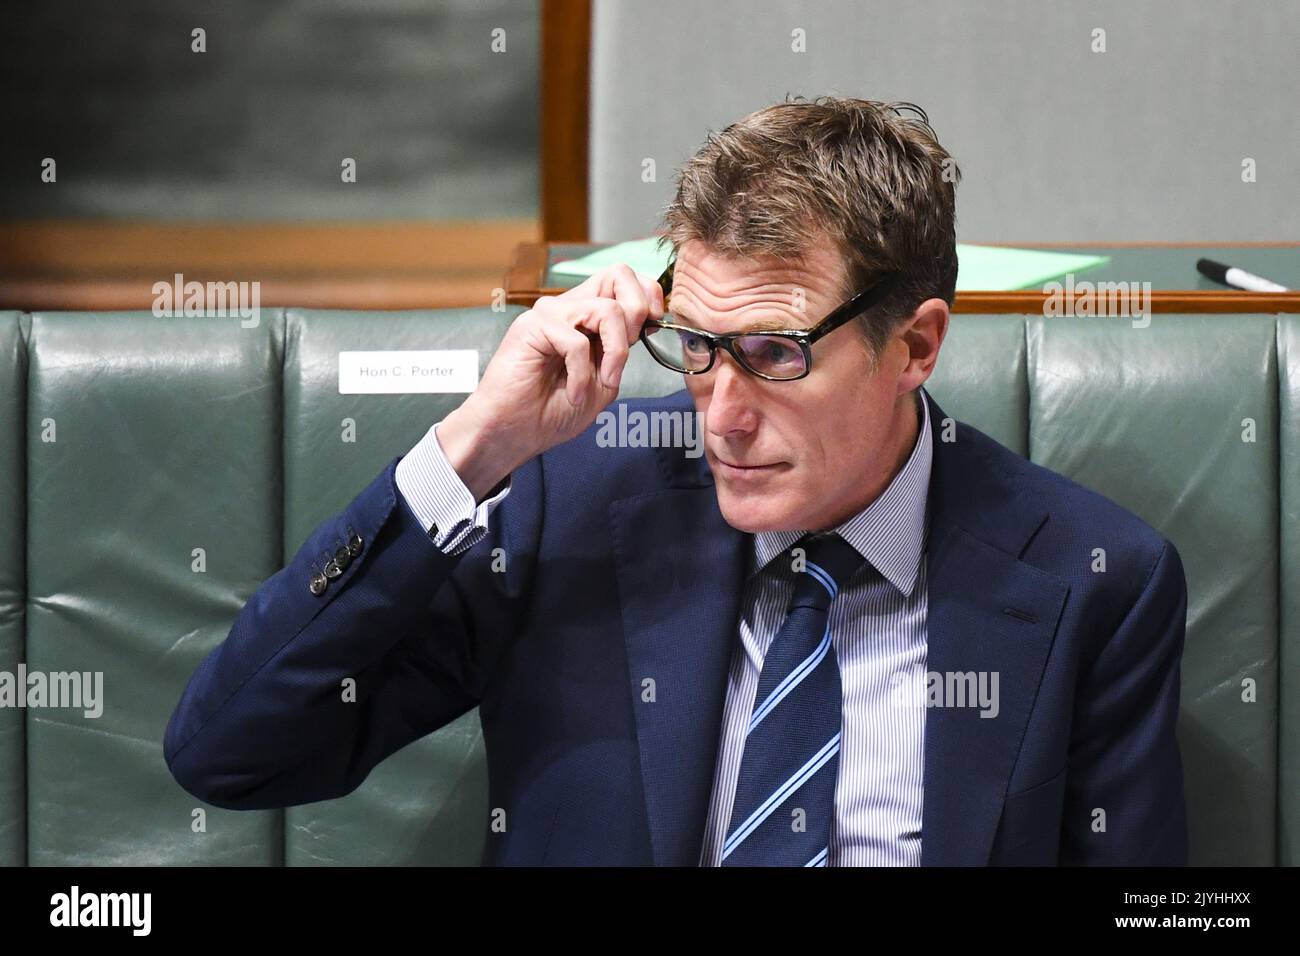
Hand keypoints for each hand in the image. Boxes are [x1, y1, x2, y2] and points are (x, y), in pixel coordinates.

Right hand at [436, 264, 664, 499]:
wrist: (511, 434)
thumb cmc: (549, 412)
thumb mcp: (603, 383)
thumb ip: (621, 352)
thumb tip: (647, 323)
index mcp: (585, 318)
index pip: (624, 280)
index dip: (647, 295)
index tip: (653, 327)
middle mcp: (569, 308)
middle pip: (619, 274)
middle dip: (638, 311)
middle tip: (626, 349)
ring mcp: (550, 314)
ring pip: (607, 310)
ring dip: (614, 354)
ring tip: (600, 383)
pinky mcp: (533, 326)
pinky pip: (578, 342)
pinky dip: (582, 376)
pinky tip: (572, 393)